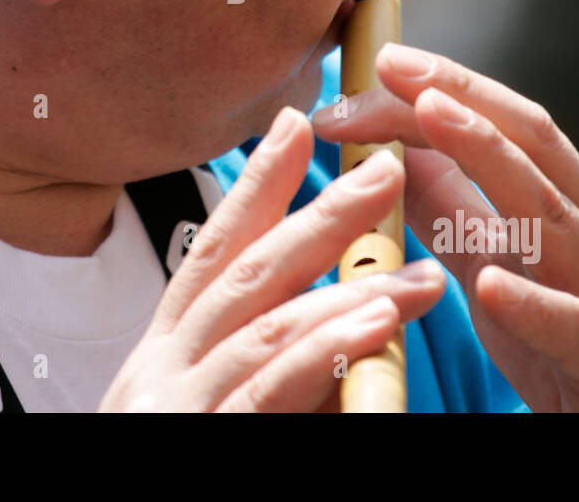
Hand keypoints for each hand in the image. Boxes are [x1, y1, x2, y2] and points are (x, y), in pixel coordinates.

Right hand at [99, 106, 446, 411]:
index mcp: (167, 349)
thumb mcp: (216, 407)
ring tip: (415, 261)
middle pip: (243, 272)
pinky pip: (266, 393)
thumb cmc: (181, 454)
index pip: (214, 251)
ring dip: (342, 283)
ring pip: (259, 325)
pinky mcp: (196, 441)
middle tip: (382, 169)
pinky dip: (320, 350)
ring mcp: (174, 404)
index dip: (256, 185)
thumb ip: (266, 362)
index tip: (295, 124)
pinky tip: (371, 320)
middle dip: (314, 214)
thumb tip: (337, 312)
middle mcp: (163, 366)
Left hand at [311, 43, 578, 411]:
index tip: (375, 66)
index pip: (502, 127)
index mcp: (568, 199)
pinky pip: (576, 326)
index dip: (438, 91)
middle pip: (533, 140)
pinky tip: (491, 285)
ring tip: (432, 116)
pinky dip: (534, 304)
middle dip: (461, 92)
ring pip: (553, 211)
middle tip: (392, 62)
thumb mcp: (507, 263)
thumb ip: (454, 212)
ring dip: (490, 156)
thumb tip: (392, 155)